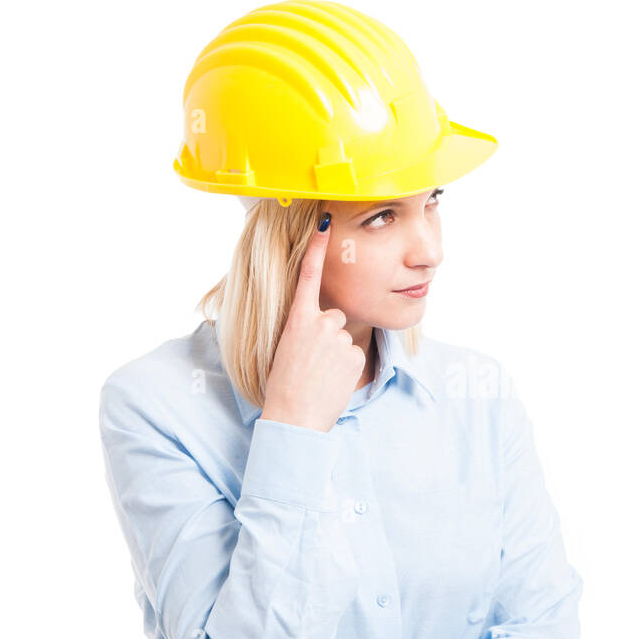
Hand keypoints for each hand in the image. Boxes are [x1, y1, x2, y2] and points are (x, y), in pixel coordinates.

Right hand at [260, 213, 364, 432]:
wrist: (294, 417)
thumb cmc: (284, 386)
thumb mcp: (285, 348)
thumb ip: (303, 329)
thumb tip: (320, 323)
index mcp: (296, 319)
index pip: (308, 275)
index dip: (316, 247)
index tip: (325, 220)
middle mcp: (320, 322)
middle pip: (334, 317)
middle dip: (327, 336)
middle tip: (312, 361)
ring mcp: (338, 338)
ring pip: (344, 338)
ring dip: (336, 354)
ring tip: (320, 375)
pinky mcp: (354, 354)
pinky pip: (354, 354)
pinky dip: (344, 368)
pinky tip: (331, 381)